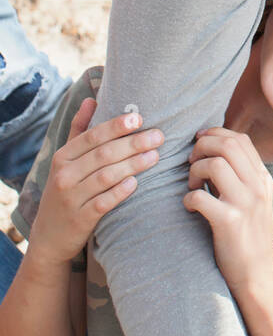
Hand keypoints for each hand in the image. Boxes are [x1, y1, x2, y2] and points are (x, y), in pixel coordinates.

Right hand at [28, 99, 162, 266]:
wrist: (49, 236)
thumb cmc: (64, 190)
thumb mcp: (65, 160)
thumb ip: (78, 130)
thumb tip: (91, 99)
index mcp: (63, 156)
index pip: (92, 136)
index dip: (116, 126)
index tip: (139, 118)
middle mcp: (64, 174)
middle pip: (104, 154)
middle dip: (133, 143)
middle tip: (158, 136)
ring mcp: (71, 198)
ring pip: (106, 176)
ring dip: (133, 165)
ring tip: (155, 156)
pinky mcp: (80, 219)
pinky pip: (103, 202)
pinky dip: (120, 192)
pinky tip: (135, 183)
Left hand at [184, 127, 272, 294]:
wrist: (257, 274)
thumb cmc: (249, 236)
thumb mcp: (255, 200)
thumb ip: (241, 176)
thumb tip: (214, 153)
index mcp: (263, 178)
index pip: (241, 140)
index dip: (215, 134)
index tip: (199, 142)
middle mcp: (257, 186)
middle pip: (227, 145)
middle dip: (201, 147)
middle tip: (191, 163)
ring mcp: (245, 203)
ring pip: (214, 164)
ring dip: (195, 171)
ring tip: (192, 186)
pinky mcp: (229, 222)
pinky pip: (199, 197)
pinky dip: (188, 198)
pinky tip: (191, 208)